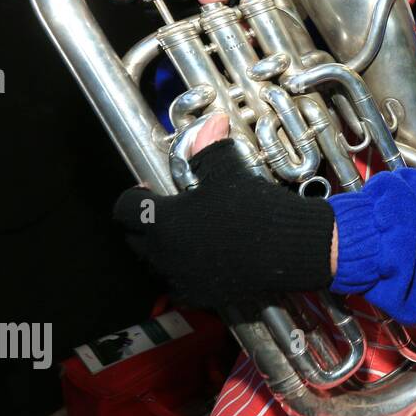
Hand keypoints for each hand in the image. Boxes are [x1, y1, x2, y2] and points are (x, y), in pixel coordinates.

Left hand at [113, 115, 336, 309]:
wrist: (290, 248)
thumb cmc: (255, 209)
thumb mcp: (228, 171)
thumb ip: (208, 147)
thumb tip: (212, 121)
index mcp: (163, 222)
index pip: (126, 209)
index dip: (135, 196)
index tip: (151, 190)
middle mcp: (164, 254)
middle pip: (135, 238)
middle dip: (146, 222)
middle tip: (170, 210)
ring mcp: (181, 278)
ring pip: (157, 261)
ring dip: (164, 246)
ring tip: (189, 232)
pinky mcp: (200, 295)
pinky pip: (180, 282)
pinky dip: (185, 269)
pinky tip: (206, 256)